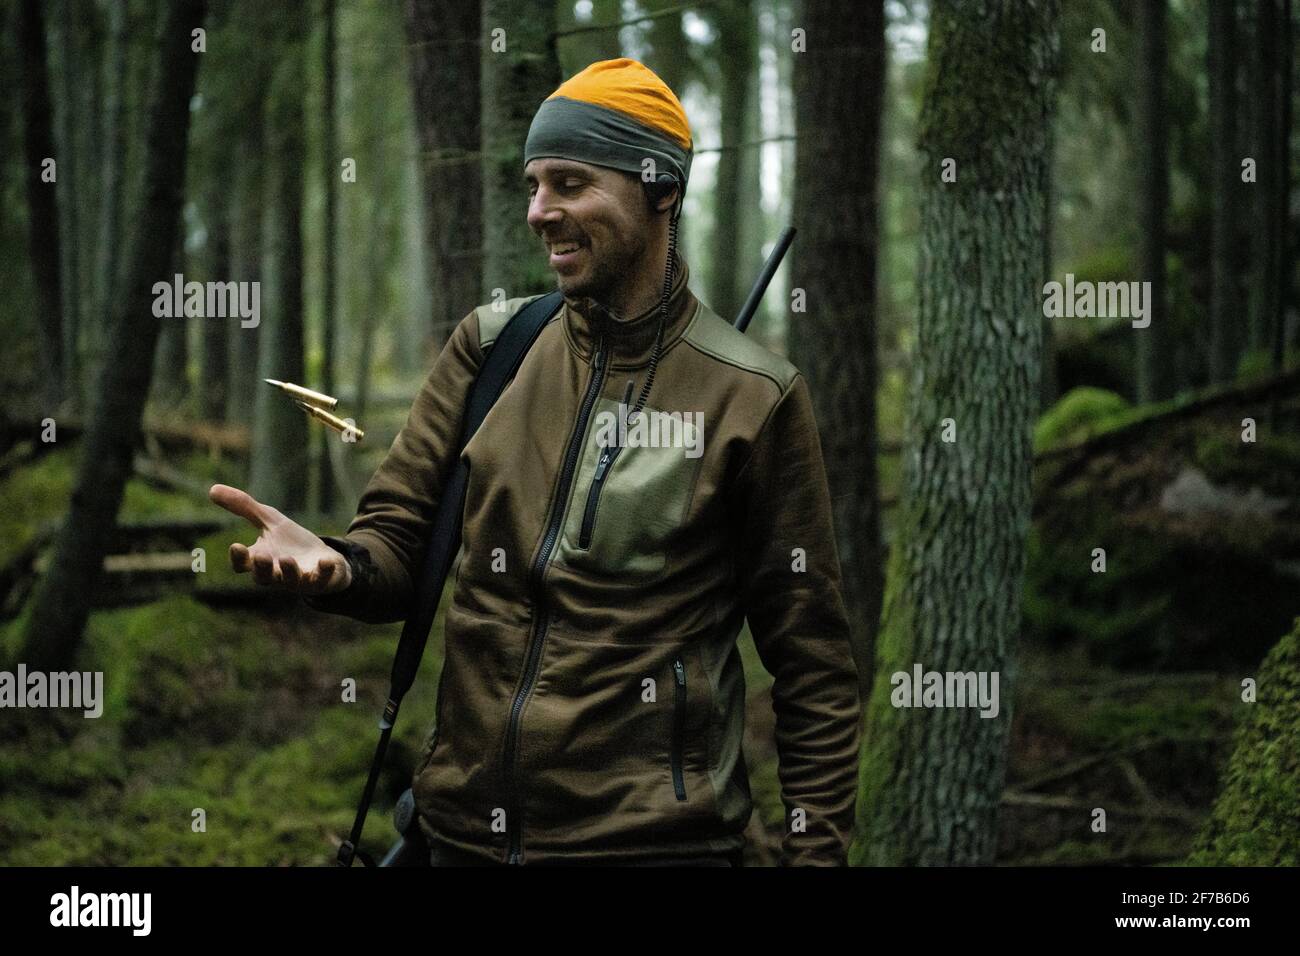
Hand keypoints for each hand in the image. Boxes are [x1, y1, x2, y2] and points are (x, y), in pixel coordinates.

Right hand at [207, 483, 351, 593]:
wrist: (324, 558)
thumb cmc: (292, 542)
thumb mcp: (270, 520)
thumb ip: (243, 507)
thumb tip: (212, 489)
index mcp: (261, 560)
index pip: (243, 564)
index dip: (239, 558)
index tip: (236, 546)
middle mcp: (277, 574)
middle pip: (263, 577)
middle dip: (262, 568)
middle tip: (262, 556)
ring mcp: (300, 579)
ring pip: (290, 581)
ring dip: (289, 571)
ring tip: (288, 559)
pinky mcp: (322, 580)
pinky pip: (323, 579)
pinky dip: (324, 572)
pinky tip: (326, 561)